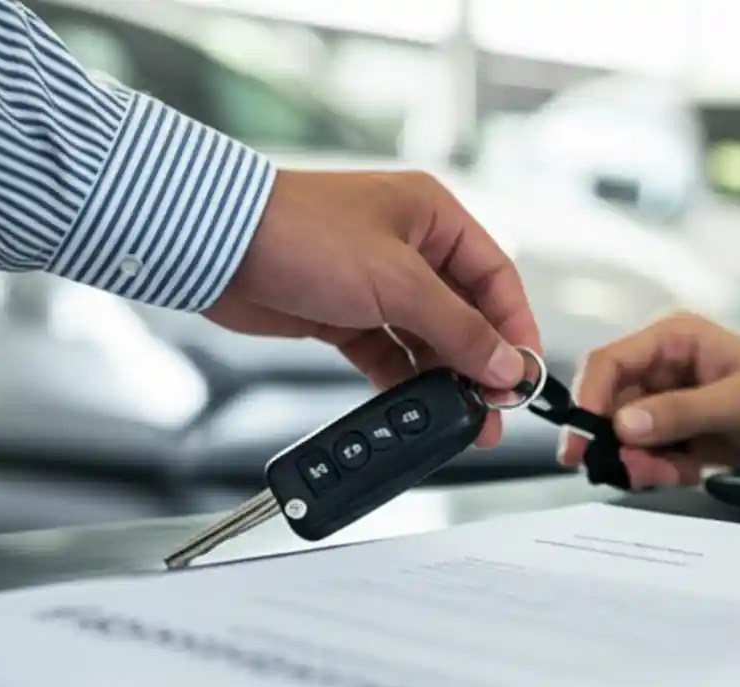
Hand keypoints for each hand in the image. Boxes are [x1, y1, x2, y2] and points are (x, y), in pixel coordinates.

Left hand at [203, 170, 540, 447]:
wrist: (217, 247)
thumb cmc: (301, 233)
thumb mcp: (399, 284)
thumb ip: (459, 329)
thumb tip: (505, 365)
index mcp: (434, 217)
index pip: (496, 277)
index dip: (515, 327)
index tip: (522, 373)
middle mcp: (410, 245)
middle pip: (465, 312)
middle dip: (480, 362)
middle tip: (492, 407)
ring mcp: (376, 281)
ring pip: (427, 337)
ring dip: (442, 376)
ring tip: (457, 416)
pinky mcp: (345, 313)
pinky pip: (389, 352)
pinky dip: (402, 379)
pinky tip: (412, 406)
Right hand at [559, 313, 739, 487]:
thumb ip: (683, 412)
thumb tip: (625, 424)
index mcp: (673, 338)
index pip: (609, 361)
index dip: (590, 399)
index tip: (585, 440)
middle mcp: (662, 366)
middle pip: (609, 402)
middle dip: (614, 441)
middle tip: (626, 472)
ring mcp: (667, 400)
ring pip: (623, 434)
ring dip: (636, 461)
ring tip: (668, 476)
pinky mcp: (676, 431)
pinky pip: (645, 453)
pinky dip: (655, 470)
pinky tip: (684, 475)